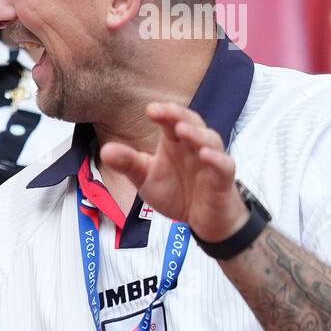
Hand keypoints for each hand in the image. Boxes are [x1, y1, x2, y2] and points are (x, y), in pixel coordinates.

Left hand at [99, 102, 248, 243]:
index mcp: (175, 143)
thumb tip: (105, 151)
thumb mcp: (146, 178)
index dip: (164, 113)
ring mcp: (211, 162)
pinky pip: (224, 166)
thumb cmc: (177, 192)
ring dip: (197, 134)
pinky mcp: (223, 180)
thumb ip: (128, 164)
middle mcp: (194, 147)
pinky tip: (205, 155)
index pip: (171, 121)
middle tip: (164, 111)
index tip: (150, 110)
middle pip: (192, 123)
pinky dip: (216, 160)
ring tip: (182, 130)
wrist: (202, 221)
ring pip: (210, 141)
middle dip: (179, 115)